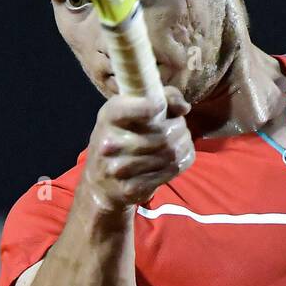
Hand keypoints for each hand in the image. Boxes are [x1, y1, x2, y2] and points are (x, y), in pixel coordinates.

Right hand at [82, 86, 195, 212]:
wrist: (101, 182)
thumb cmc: (122, 137)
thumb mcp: (131, 110)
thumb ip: (162, 98)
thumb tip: (184, 108)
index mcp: (109, 116)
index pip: (131, 108)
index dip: (154, 106)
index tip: (162, 107)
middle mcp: (109, 142)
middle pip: (162, 134)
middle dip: (180, 128)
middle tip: (182, 128)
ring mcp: (118, 167)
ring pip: (169, 153)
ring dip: (183, 146)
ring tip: (180, 142)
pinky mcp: (131, 187)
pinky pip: (169, 171)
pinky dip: (180, 163)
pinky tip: (176, 159)